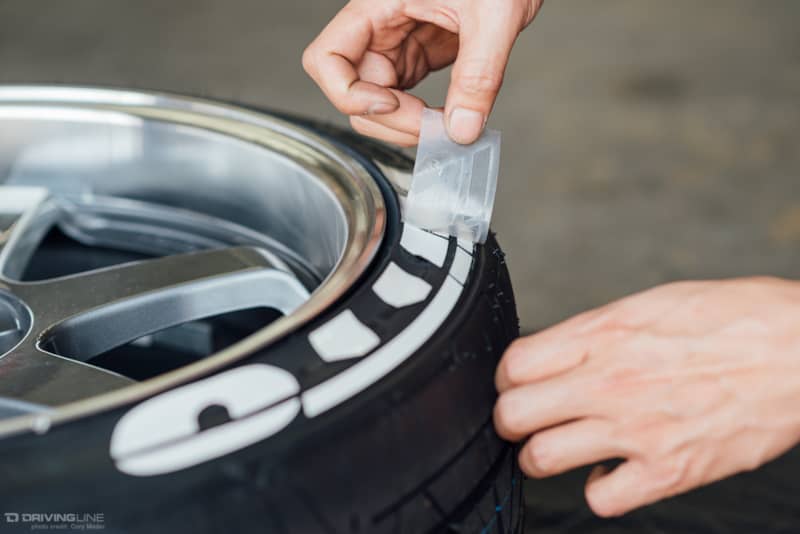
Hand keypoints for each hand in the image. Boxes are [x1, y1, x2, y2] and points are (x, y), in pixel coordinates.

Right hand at [303, 0, 541, 145]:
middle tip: (434, 130)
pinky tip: (449, 120)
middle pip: (353, 91)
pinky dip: (422, 119)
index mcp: (378, 5)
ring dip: (405, 126)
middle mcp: (380, 26)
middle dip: (389, 120)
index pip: (326, 59)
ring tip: (446, 129)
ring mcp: (399, 43)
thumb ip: (479, 74)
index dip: (348, 93)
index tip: (391, 103)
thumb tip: (462, 129)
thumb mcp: (495, 15)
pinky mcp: (420, 55)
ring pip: (378, 102)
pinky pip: (405, 98)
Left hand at [494, 277, 799, 516]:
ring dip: (541, 458)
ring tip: (557, 450)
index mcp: (603, 336)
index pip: (513, 365)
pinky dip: (600, 489)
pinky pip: (600, 498)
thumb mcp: (650, 304)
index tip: (517, 384)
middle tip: (526, 421)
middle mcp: (609, 382)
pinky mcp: (667, 471)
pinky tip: (613, 470)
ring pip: (541, 459)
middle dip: (511, 421)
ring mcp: (635, 429)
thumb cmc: (734, 319)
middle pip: (513, 415)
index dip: (506, 379)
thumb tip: (557, 353)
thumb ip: (595, 332)